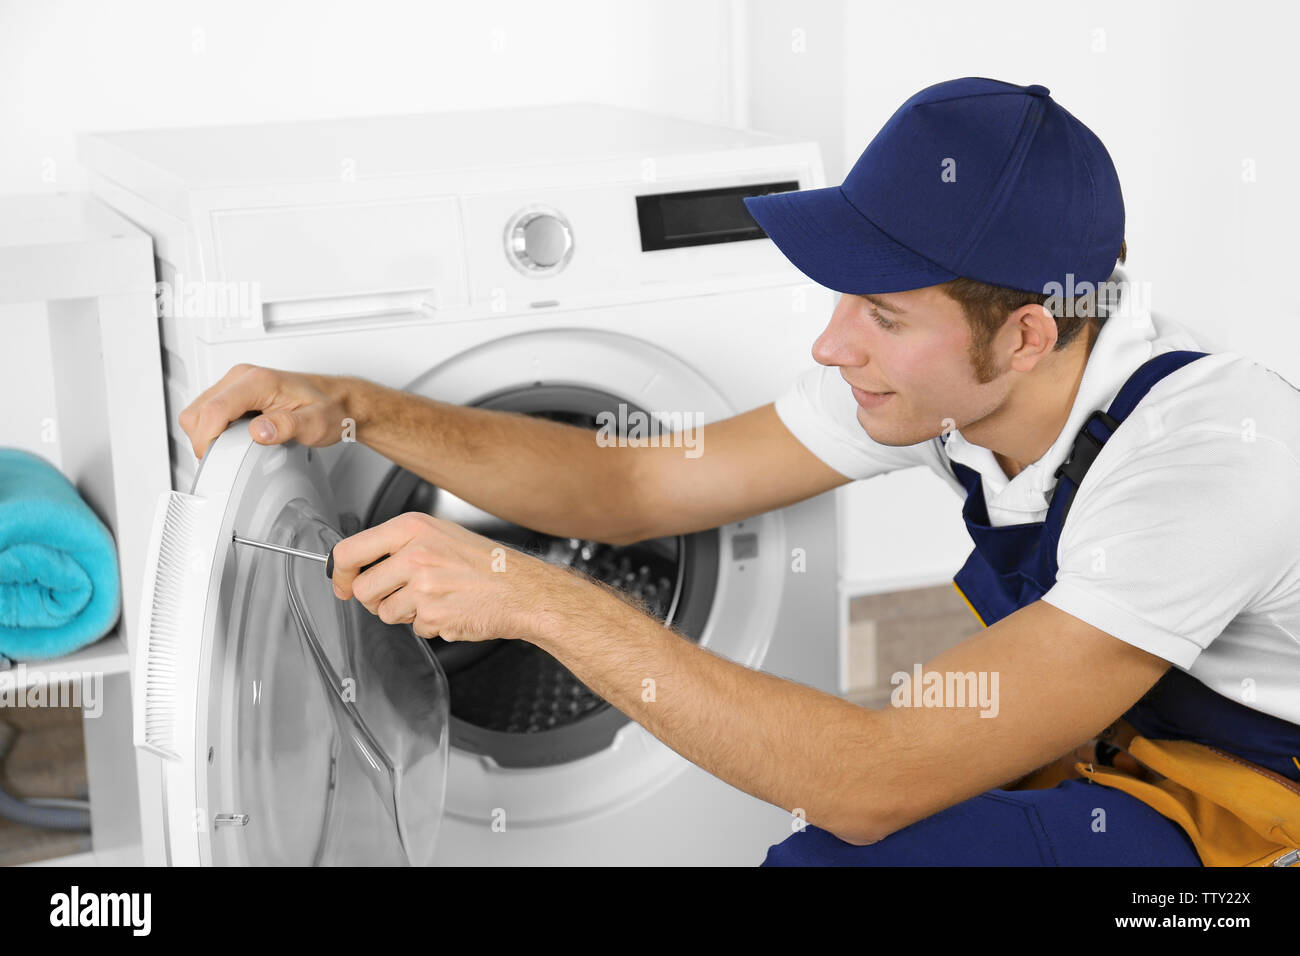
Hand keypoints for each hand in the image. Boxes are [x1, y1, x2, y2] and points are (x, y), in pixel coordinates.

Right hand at [178, 363, 357, 458]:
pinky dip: (212, 430)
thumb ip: (286, 427)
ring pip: (196, 411)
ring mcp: (236, 383)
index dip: (208, 440)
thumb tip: (258, 432)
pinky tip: (233, 439)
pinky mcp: (235, 392)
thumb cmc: (329, 409)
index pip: (213, 410)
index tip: (217, 460)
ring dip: (206, 435)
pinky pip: (207, 412)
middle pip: (196, 411)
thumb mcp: (315, 424)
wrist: (339, 401)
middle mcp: (242, 377)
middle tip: (225, 459)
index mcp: (258, 381)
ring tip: (231, 449)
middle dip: (204, 440)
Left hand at [329, 512, 576, 642]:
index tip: (342, 583)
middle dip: (375, 599)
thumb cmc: (488, 563)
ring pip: (384, 613)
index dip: (339, 573)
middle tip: (398, 596)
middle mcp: (414, 554)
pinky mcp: (432, 615)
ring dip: (403, 614)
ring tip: (434, 599)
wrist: (523, 589)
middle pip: (362, 589)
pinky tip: (450, 609)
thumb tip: (361, 562)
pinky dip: (428, 625)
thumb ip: (400, 544)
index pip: (350, 550)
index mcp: (412, 528)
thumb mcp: (441, 534)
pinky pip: (413, 628)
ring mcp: (423, 586)